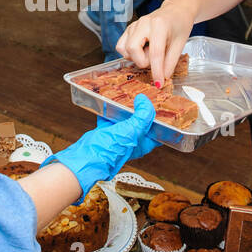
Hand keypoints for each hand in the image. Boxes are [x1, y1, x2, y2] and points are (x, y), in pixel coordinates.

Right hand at [43, 95, 159, 197]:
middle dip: (142, 109)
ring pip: (125, 118)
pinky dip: (109, 109)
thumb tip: (144, 101)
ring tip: (129, 95)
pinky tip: (109, 101)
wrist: (88, 156)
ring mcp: (119, 136)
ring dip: (126, 108)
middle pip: (142, 122)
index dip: (163, 118)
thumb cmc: (112, 149)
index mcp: (144, 142)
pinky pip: (110, 118)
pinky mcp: (106, 132)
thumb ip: (143, 115)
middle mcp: (133, 140)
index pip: (159, 130)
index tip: (164, 104)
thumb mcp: (133, 130)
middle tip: (144, 96)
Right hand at [117, 1, 193, 85]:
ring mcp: (134, 25)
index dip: (157, 71)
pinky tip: (141, 50)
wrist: (176, 11)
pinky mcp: (129, 28)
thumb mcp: (180, 44)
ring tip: (149, 52)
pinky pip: (121, 46)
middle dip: (143, 61)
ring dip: (137, 57)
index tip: (159, 83)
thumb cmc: (179, 25)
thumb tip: (163, 78)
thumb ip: (171, 62)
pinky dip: (129, 53)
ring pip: (125, 49)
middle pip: (133, 49)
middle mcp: (144, 23)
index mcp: (160, 25)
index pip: (155, 53)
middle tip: (155, 60)